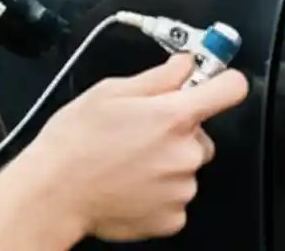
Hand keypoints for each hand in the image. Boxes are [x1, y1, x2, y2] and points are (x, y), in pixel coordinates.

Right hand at [19, 54, 248, 241]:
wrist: (54, 193)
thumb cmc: (74, 141)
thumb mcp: (109, 92)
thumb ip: (157, 77)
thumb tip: (183, 65)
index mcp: (174, 116)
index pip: (230, 89)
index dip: (222, 83)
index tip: (213, 84)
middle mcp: (186, 153)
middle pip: (201, 135)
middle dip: (177, 132)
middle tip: (140, 134)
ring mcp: (182, 189)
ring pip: (186, 168)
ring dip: (166, 164)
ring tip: (127, 163)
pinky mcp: (173, 218)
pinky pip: (175, 198)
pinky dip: (158, 193)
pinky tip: (130, 185)